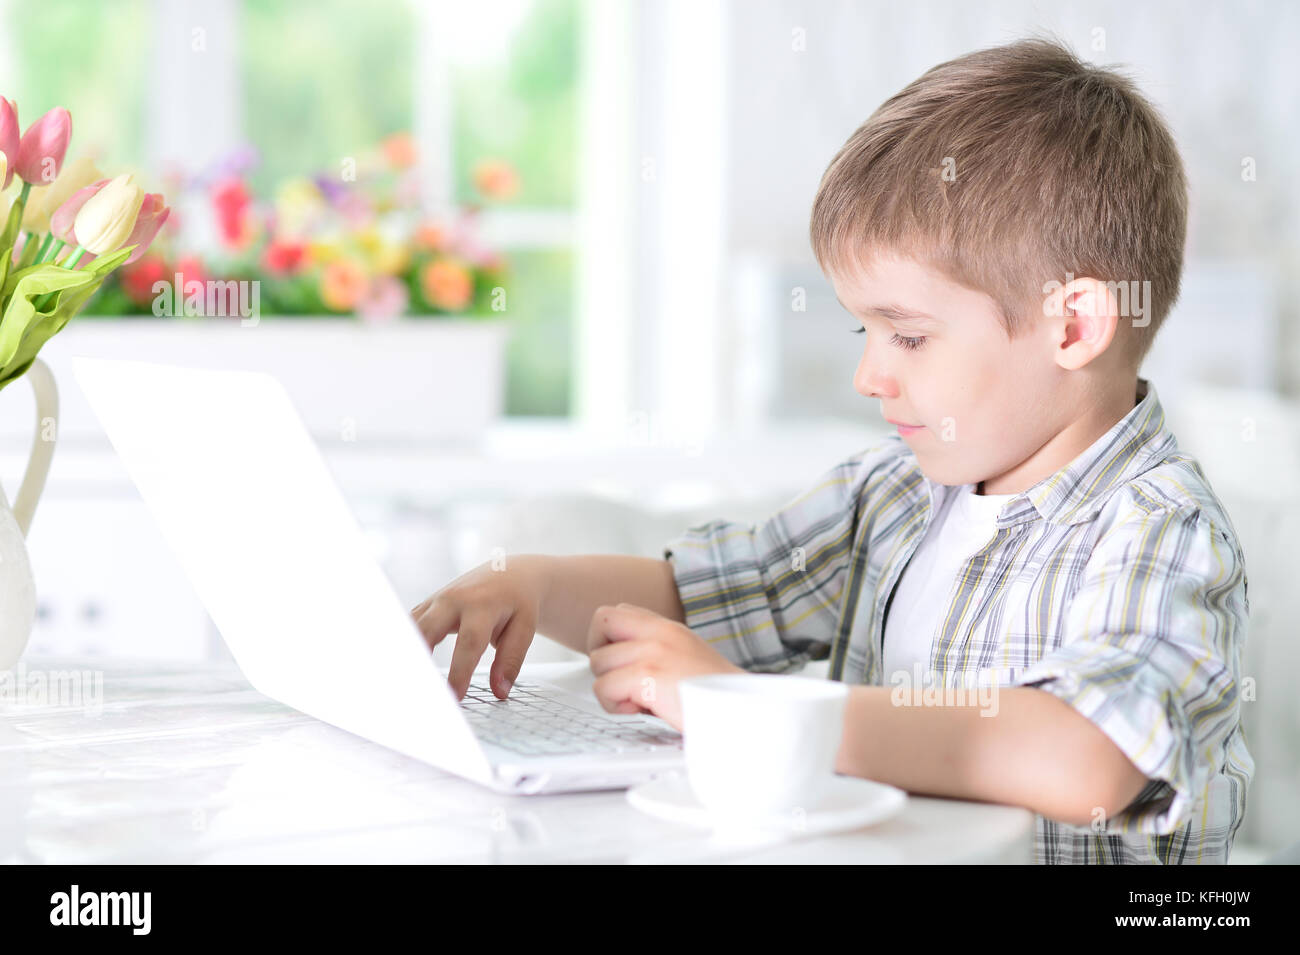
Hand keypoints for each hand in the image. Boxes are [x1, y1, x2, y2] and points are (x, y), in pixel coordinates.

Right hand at [409, 558, 544, 701]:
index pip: (469, 642)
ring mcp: (437, 600)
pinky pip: (410, 626)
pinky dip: (404, 644)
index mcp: (482, 604)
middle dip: (419, 660)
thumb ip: (511, 660)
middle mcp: (455, 598)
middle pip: (428, 630)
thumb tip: (499, 691)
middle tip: (418, 692)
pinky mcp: (428, 606)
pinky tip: (399, 667)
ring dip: (405, 652)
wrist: (509, 574)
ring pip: (412, 627)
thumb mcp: (524, 628)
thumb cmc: (518, 603)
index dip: (460, 672)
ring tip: (402, 684)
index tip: (454, 698)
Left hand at [587, 602, 742, 730]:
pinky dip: (615, 705)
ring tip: (639, 701)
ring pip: (598, 661)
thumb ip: (660, 653)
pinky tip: (642, 710)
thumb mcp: (690, 660)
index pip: (619, 611)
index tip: (623, 665)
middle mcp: (661, 633)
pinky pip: (603, 687)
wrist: (746, 714)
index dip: (610, 639)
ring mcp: (653, 651)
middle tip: (620, 679)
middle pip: (601, 620)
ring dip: (611, 687)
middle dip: (600, 652)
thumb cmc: (719, 699)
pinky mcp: (648, 676)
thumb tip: (623, 667)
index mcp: (670, 628)